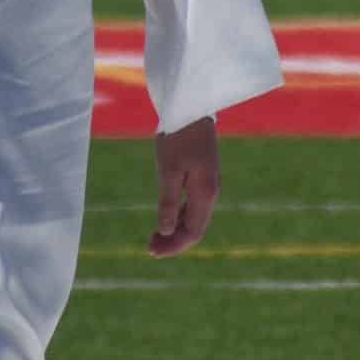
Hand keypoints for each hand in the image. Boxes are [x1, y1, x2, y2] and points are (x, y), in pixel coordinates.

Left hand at [149, 116, 219, 256]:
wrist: (191, 107)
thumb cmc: (177, 136)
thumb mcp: (168, 170)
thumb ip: (168, 202)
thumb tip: (166, 232)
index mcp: (205, 193)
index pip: (193, 232)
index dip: (174, 245)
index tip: (152, 251)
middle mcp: (211, 192)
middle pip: (195, 227)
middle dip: (174, 241)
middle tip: (149, 248)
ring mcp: (208, 184)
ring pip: (194, 216)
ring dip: (175, 229)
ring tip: (153, 237)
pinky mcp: (202, 176)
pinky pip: (193, 204)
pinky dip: (178, 215)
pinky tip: (165, 218)